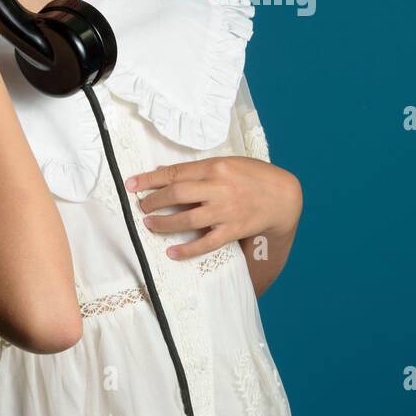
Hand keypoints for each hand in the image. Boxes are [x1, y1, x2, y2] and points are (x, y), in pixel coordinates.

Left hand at [125, 157, 301, 259]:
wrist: (283, 196)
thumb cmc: (254, 176)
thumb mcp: (228, 163)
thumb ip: (198, 169)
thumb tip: (165, 173)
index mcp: (217, 167)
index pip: (176, 172)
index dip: (150, 179)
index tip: (131, 184)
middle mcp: (220, 187)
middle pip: (177, 193)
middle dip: (154, 201)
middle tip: (142, 207)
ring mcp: (226, 210)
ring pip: (187, 218)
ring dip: (164, 223)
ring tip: (150, 225)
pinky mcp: (233, 230)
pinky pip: (206, 243)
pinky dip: (187, 249)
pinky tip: (172, 252)